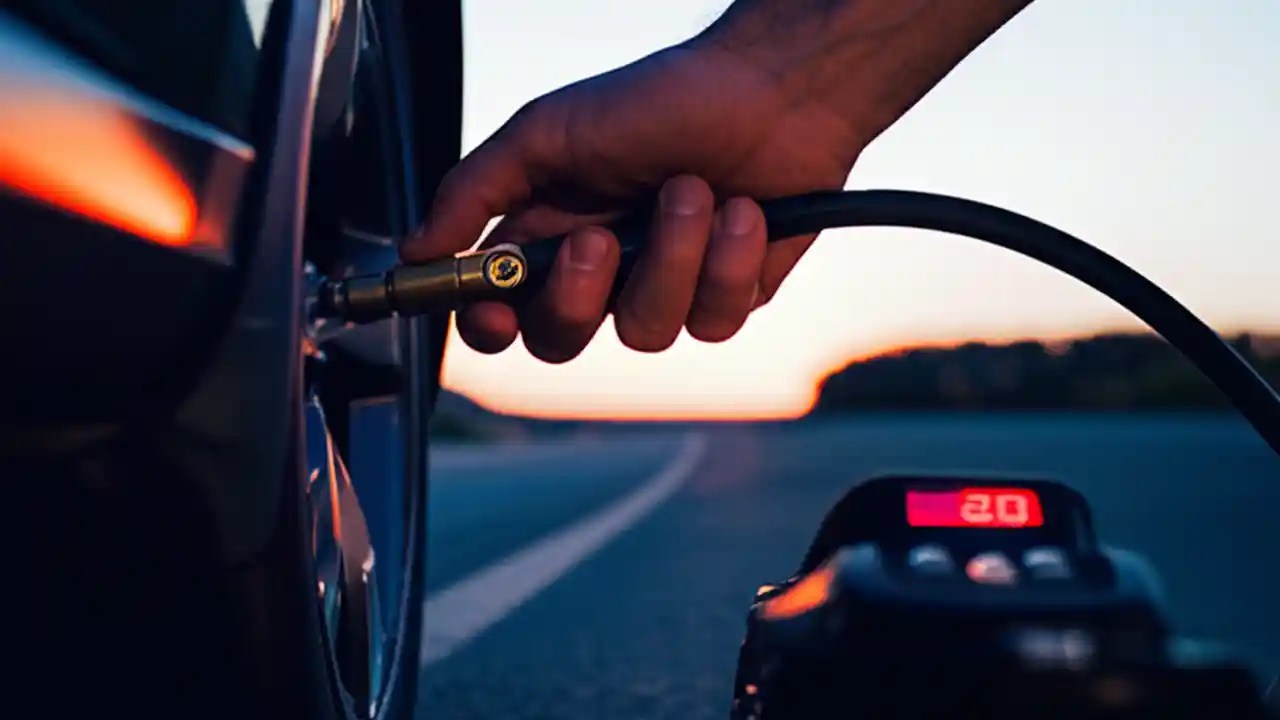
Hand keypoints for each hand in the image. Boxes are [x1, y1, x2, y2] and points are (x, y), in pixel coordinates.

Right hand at [401, 42, 864, 362]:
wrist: (774, 89)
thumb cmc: (661, 98)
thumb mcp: (549, 131)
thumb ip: (476, 191)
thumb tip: (415, 249)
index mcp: (550, 232)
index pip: (500, 309)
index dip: (490, 326)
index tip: (495, 312)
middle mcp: (604, 270)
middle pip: (560, 340)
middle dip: (578, 296)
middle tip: (602, 238)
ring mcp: (665, 287)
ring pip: (644, 332)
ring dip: (670, 257)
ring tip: (695, 190)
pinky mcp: (728, 296)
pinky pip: (713, 322)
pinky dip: (728, 262)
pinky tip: (745, 212)